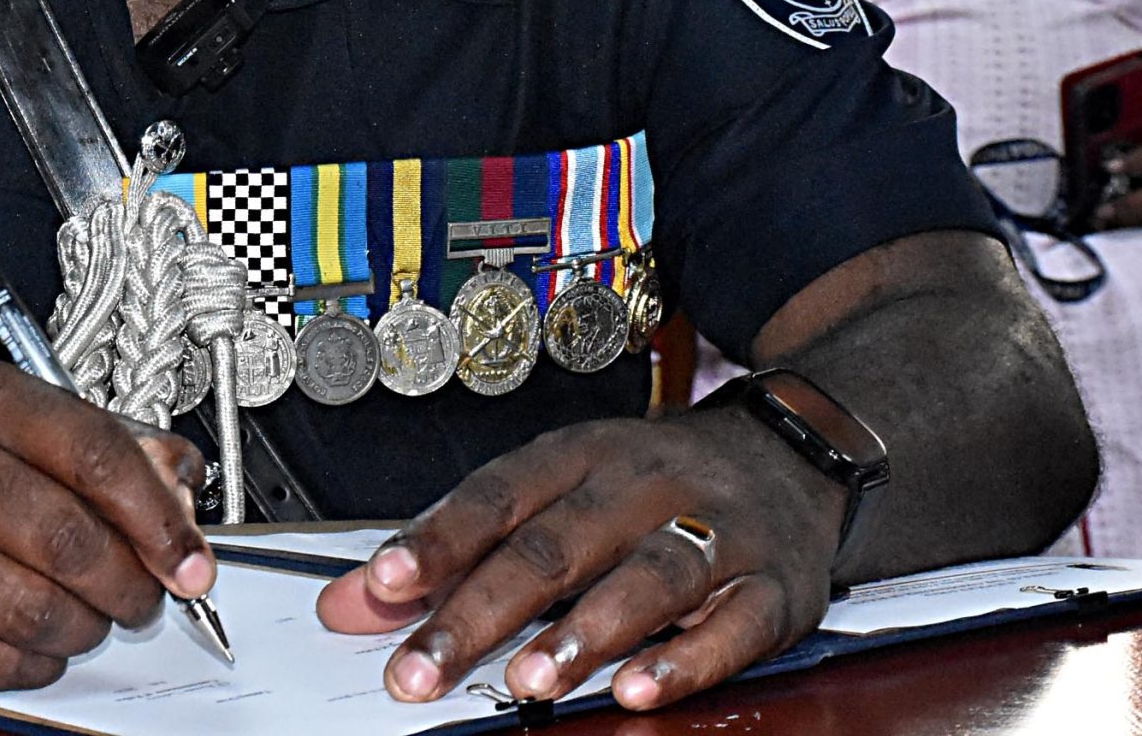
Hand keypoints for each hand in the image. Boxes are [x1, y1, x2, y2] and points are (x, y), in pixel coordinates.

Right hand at [0, 360, 214, 688]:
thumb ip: (117, 448)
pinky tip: (36, 638)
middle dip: (127, 584)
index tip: (189, 559)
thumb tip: (183, 499)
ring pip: (30, 611)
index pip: (93, 453)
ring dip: (83, 628)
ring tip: (88, 615)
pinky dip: (34, 662)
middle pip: (65, 540)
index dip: (157, 517)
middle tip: (143, 594)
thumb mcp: (28, 422)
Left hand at [317, 410, 843, 712]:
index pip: (495, 496)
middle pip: (556, 544)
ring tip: (530, 680)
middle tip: (426, 666)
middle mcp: (643, 483)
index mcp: (579, 455)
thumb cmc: (649, 484)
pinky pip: (732, 624)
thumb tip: (351, 603)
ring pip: (646, 577)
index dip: (437, 540)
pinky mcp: (773, 585)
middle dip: (484, 610)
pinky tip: (637, 689)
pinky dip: (685, 660)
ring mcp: (714, 530)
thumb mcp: (554, 493)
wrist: (790, 452)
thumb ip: (455, 551)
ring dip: (584, 632)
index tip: (384, 585)